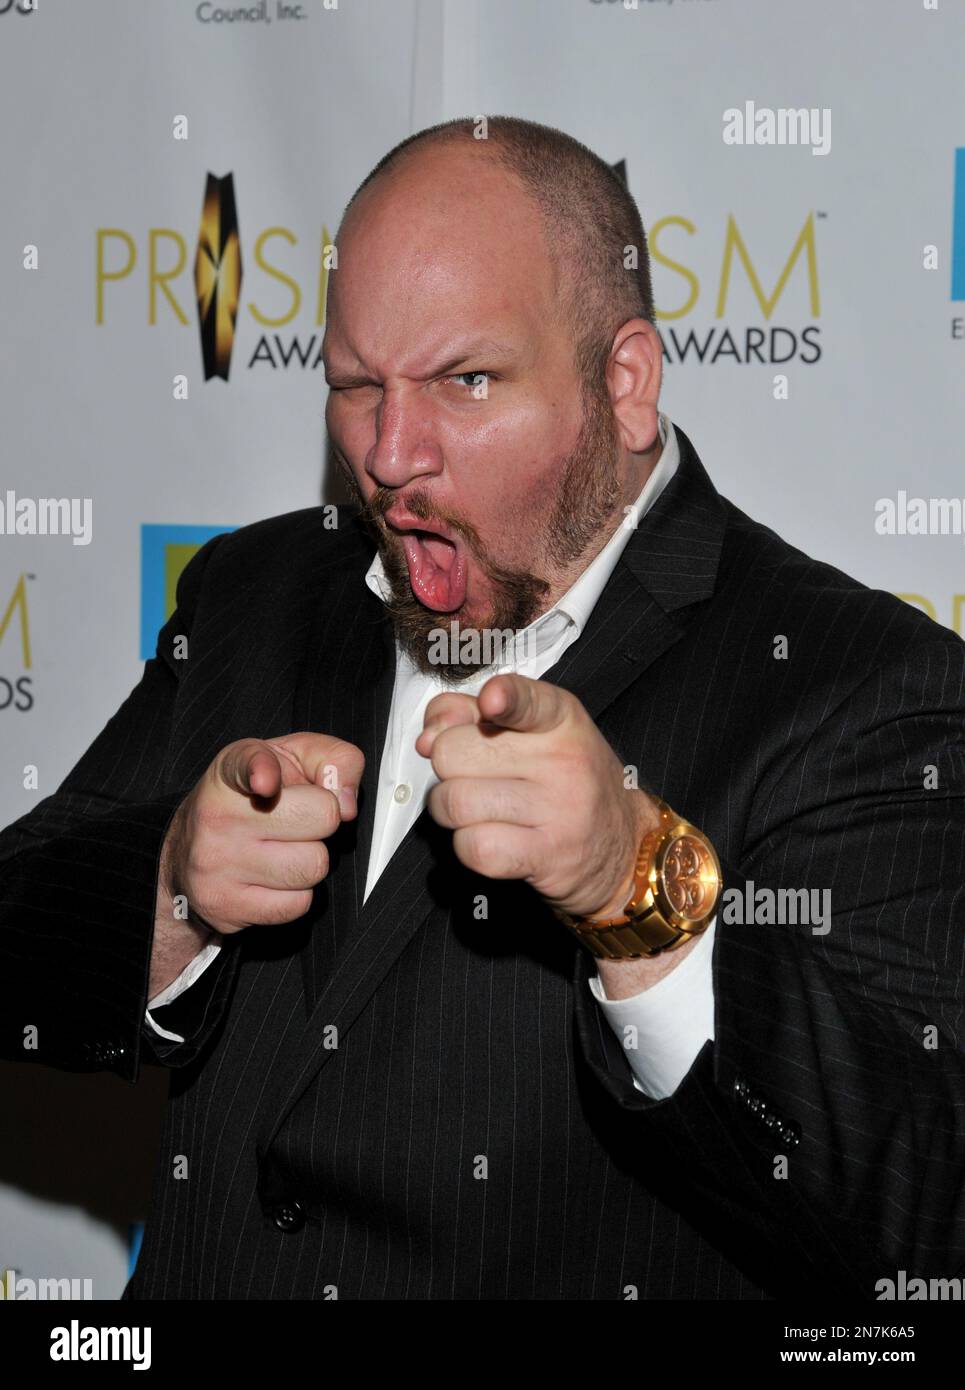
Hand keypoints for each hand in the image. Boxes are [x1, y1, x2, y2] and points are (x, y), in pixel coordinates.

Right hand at [160, 732, 364, 935]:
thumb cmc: (253, 799)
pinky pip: (297, 904)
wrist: (187, 853)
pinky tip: (271, 879)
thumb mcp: (292, 760)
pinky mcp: (224, 904)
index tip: (265, 782)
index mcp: (231, 770)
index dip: (262, 770)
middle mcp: (218, 814)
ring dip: (310, 860)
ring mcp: (216, 863)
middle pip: (321, 818)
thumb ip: (334, 760)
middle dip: (323, 821)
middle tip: (297, 821)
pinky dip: (296, 894)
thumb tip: (347, 806)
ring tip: (282, 849)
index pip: (248, 764)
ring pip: (313, 866)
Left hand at [416, 673, 658, 918]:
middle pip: (453, 752)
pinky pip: (472, 847)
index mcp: (560, 717)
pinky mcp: (546, 855)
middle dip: (448, 769)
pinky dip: (468, 846)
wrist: (622, 846)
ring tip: (479, 810)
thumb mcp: (535, 733)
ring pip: (454, 802)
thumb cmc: (567, 783)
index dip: (501, 698)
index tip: (492, 701)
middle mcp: (562, 760)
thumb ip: (472, 715)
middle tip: (473, 777)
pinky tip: (492, 839)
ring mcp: (558, 809)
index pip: (523, 699)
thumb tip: (427, 737)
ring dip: (451, 811)